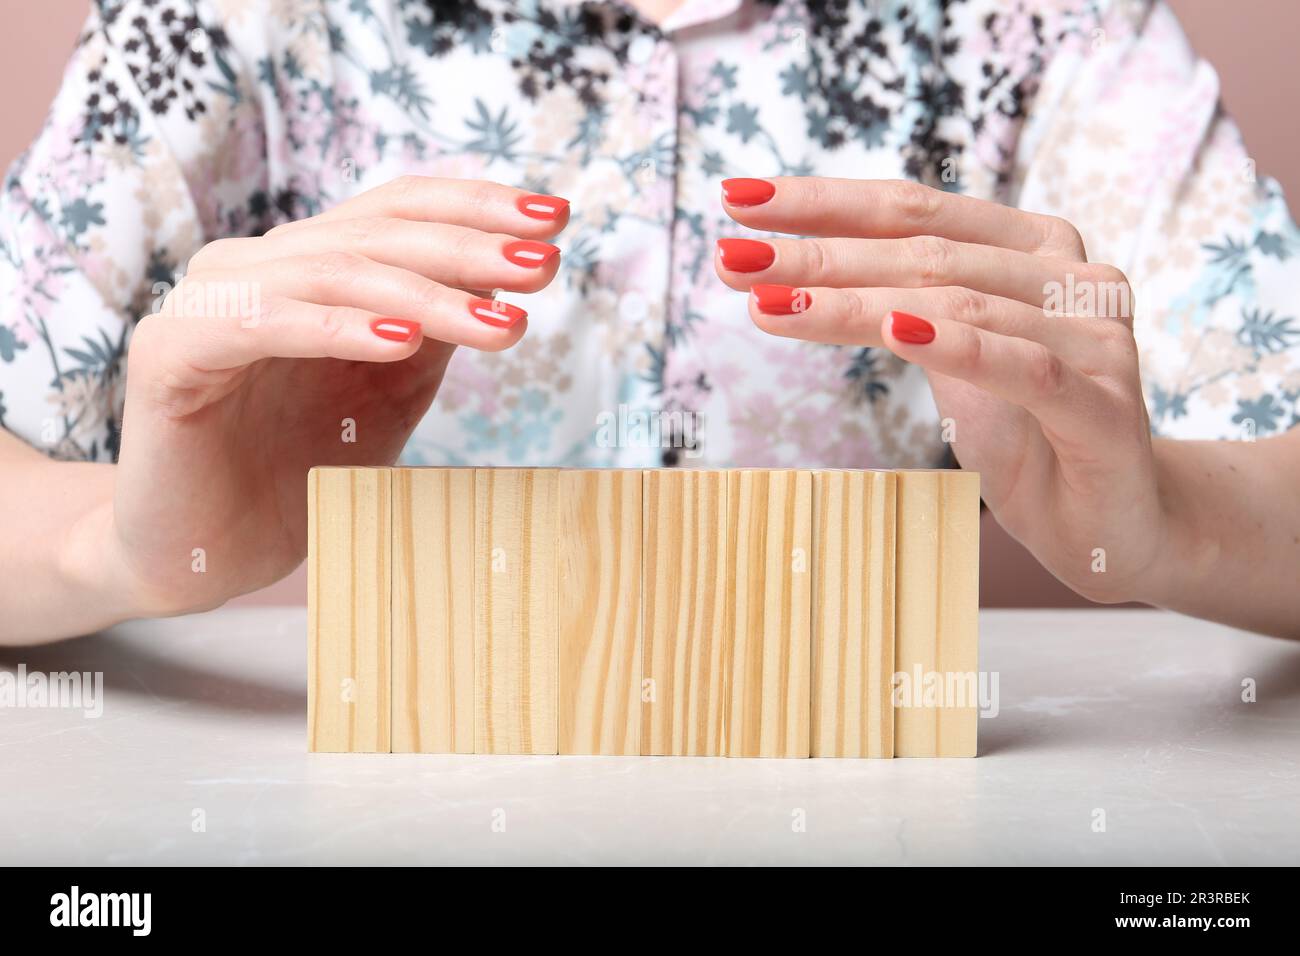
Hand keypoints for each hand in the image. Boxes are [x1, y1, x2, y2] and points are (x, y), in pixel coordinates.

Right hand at [109, 176, 567, 615]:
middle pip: (374, 233)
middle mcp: (258, 266)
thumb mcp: (391, 392)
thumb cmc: (299, 468)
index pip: (398, 211)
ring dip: (427, 296)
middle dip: (469, 247)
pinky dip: (336, 328)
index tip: (555, 219)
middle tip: (543, 264)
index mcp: (310, 265)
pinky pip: (262, 322)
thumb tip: (503, 273)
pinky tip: (403, 342)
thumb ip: (434, 331)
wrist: (207, 551)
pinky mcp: (171, 352)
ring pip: (331, 271)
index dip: (476, 207)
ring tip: (503, 324)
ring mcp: (210, 300)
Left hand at [716, 177, 1163, 602]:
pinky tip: (893, 331)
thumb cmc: (1027, 436)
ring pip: (958, 302)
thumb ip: (902, 307)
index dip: (824, 202)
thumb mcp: (950, 364)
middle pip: (925, 250)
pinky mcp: (1103, 404)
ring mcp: (1094, 335)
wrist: (1114, 524)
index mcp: (1028, 249)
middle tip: (731, 257)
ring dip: (853, 301)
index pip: (915, 210)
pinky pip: (1023, 366)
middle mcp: (1068, 274)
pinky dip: (956, 346)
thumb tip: (796, 268)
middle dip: (818, 252)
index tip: (738, 199)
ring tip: (770, 301)